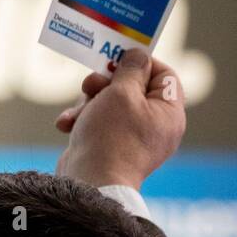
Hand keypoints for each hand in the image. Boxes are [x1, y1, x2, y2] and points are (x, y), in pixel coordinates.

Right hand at [54, 47, 185, 189]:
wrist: (90, 182)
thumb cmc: (110, 136)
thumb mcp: (122, 92)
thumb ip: (131, 69)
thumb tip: (139, 55)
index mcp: (169, 114)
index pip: (164, 75)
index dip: (142, 62)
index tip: (118, 57)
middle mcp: (155, 126)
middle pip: (133, 88)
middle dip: (106, 83)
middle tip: (90, 83)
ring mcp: (132, 138)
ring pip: (110, 104)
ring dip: (88, 102)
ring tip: (77, 112)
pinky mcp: (110, 147)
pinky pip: (99, 123)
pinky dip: (82, 120)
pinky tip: (66, 125)